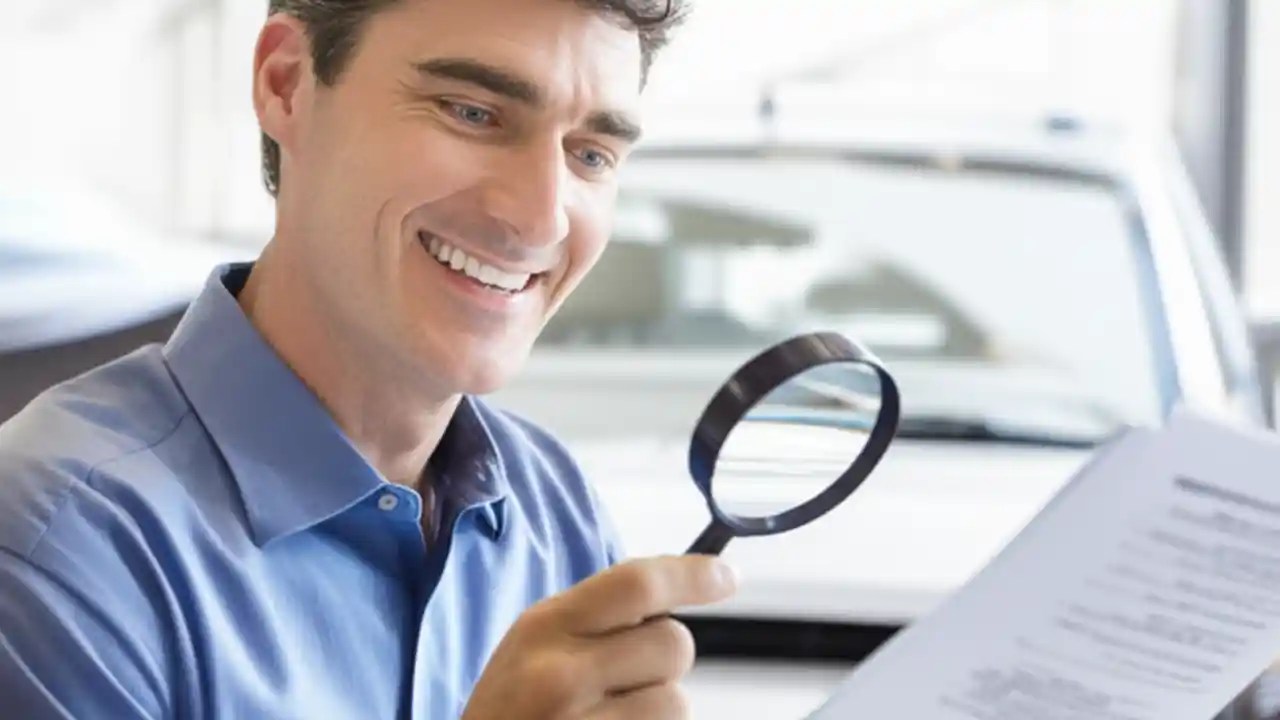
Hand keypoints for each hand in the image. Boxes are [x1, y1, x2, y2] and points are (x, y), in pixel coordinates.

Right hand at [461, 555, 737, 718]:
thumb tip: (675, 593)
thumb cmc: (513, 711)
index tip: (726, 578)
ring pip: (677, 701)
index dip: (692, 576)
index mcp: (543, 627)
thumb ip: (593, 619)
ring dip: (656, 711)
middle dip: (663, 660)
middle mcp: (560, 675)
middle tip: (623, 682)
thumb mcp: (531, 647)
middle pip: (673, 643)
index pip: (636, 583)